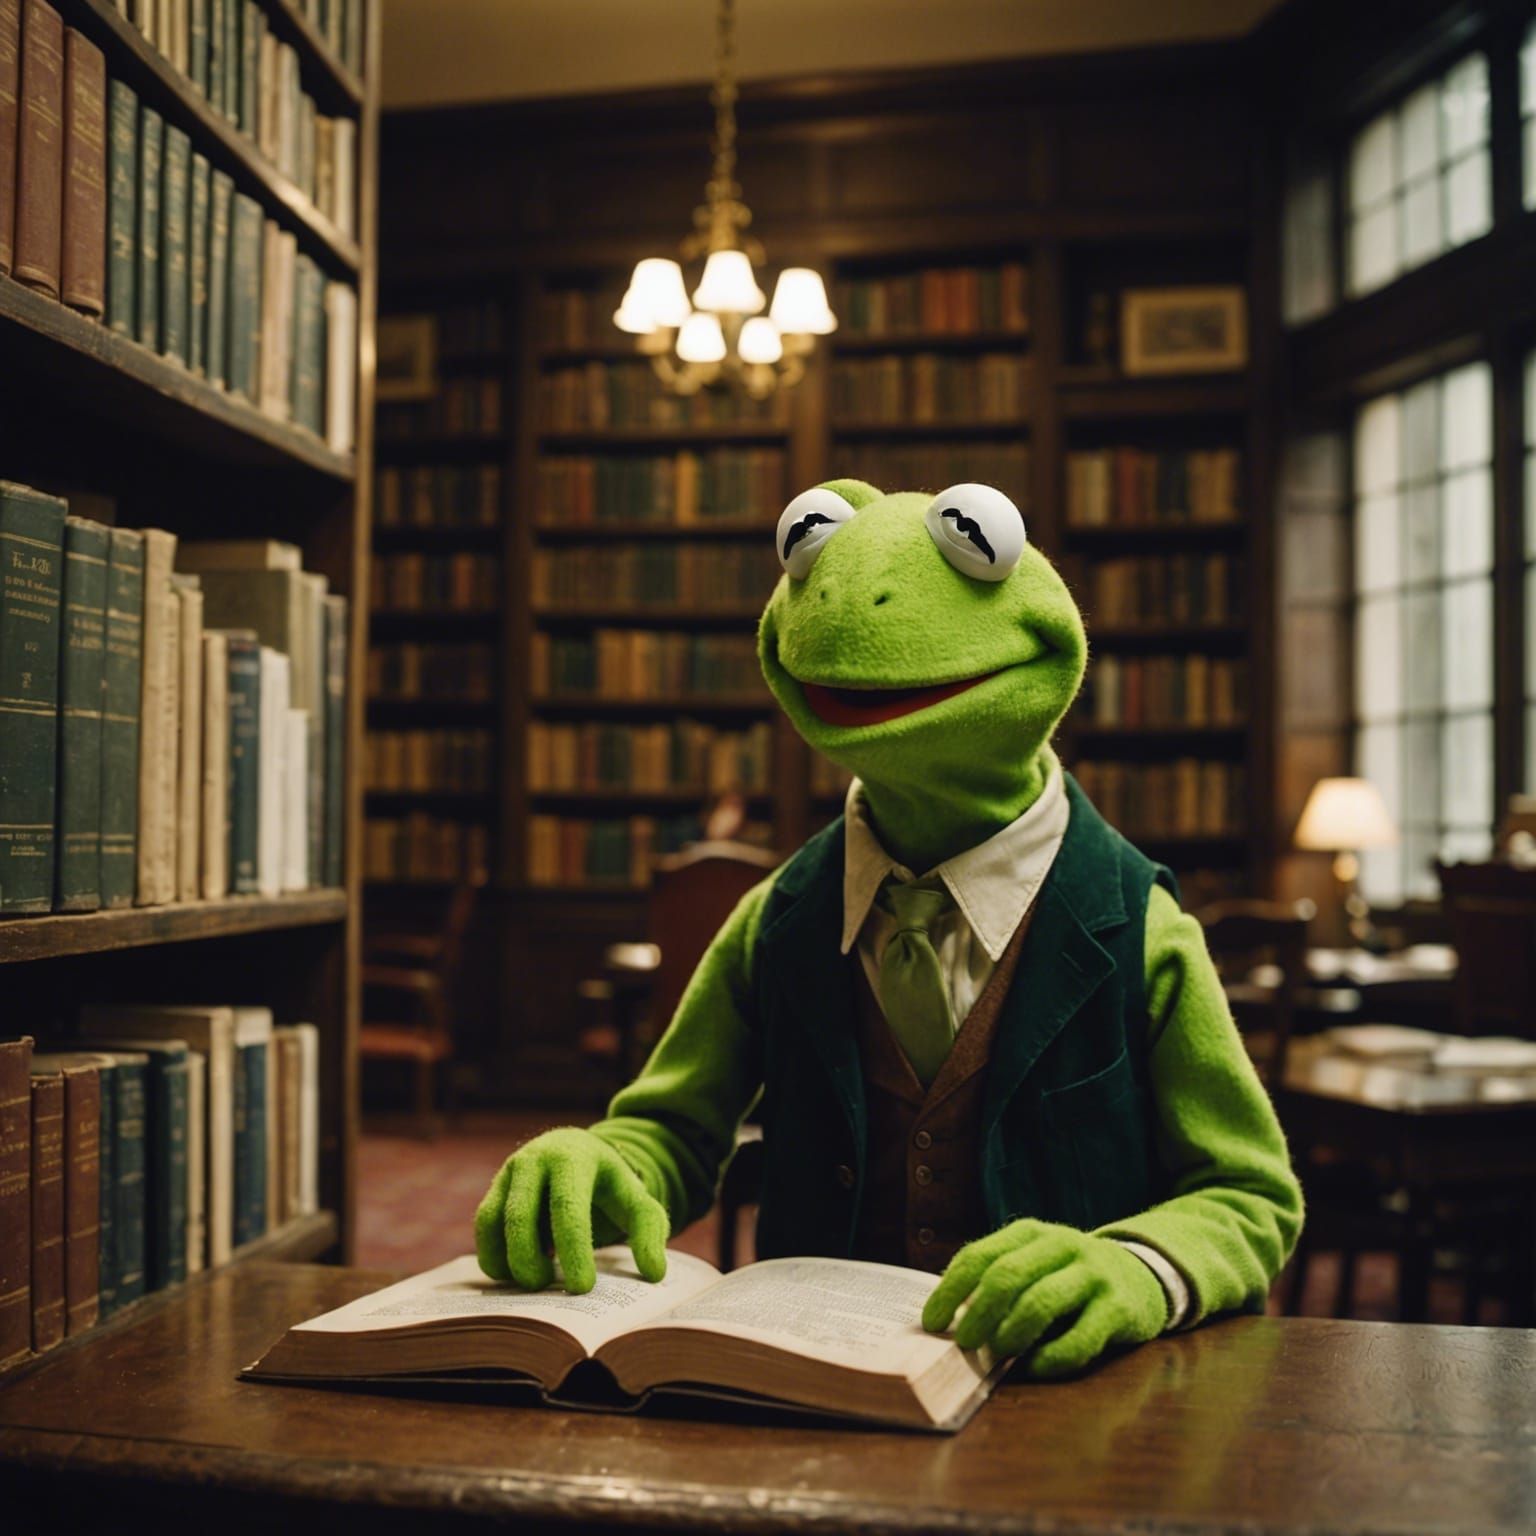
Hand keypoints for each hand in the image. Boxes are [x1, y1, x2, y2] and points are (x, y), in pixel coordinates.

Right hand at [474, 1127, 669, 1293]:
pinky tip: (519, 1275)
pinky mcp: (493, 1191)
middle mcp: (534, 1160)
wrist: (573, 1150)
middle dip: (530, 1261)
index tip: (583, 1289)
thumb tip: (654, 1273)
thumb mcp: (635, 1198)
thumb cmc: (608, 1183)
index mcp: (573, 1158)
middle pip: (521, 1217)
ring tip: (538, 1283)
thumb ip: (649, 1230)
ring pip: (494, 1223)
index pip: (568, 1207)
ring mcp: (508, 1173)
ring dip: (509, 1262)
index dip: (574, 1250)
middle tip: (548, 1291)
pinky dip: (495, 1258)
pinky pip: (484, 1230)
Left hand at [921, 1219, 1167, 1377]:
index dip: (950, 1290)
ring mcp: (1092, 1275)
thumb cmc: (1068, 1275)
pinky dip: (1051, 1359)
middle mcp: (1061, 1245)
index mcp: (1030, 1232)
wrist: (1143, 1272)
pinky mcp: (1119, 1308)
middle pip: (1006, 1276)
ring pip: (1040, 1303)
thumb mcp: (1033, 1261)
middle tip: (963, 1344)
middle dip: (978, 1314)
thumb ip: (997, 1279)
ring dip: (1010, 1333)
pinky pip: (1079, 1339)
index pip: (979, 1256)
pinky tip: (1035, 1368)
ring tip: (996, 1354)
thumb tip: (947, 1317)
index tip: (931, 1322)